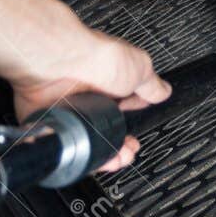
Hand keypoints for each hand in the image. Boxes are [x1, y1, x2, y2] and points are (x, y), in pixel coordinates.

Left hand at [12, 12, 169, 172]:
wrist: (60, 63)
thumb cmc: (95, 57)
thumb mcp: (139, 67)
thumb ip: (151, 84)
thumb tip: (163, 91)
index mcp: (111, 82)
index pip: (125, 110)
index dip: (133, 127)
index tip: (136, 138)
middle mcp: (89, 95)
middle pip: (105, 129)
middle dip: (119, 146)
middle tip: (126, 152)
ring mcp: (70, 109)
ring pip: (87, 141)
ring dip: (102, 154)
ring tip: (113, 159)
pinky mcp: (51, 120)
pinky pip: (65, 145)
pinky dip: (76, 156)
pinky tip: (88, 157)